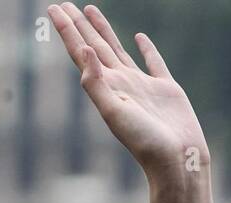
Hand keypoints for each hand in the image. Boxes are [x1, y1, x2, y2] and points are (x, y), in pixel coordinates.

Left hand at [47, 3, 209, 176]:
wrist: (176, 159)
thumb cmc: (144, 141)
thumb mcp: (114, 112)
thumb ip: (97, 83)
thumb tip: (84, 51)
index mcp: (105, 87)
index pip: (80, 52)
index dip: (67, 31)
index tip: (54, 9)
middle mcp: (119, 83)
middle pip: (93, 46)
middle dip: (78, 25)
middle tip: (62, 5)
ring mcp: (141, 84)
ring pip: (117, 48)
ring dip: (102, 30)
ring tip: (89, 10)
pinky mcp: (165, 88)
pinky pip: (153, 61)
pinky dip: (146, 48)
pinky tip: (138, 37)